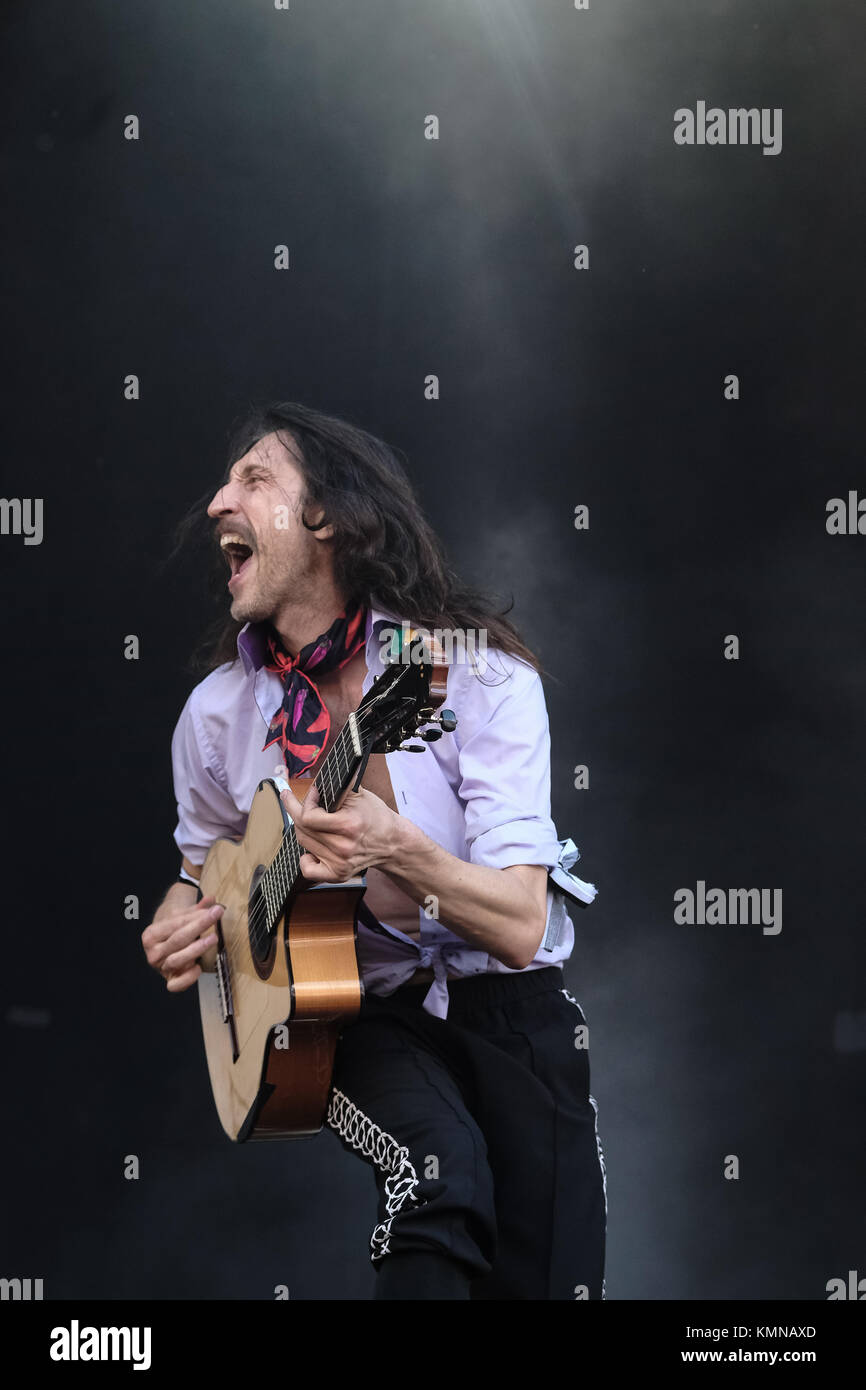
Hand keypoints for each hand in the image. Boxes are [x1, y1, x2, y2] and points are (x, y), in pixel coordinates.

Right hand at [141, 893, 223, 991]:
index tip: (215, 910)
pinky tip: (198, 967)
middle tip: (215, 918)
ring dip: (196, 949)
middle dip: (198, 927)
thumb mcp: (184, 915)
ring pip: (177, 960)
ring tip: (213, 938)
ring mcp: (161, 968)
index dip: (196, 917)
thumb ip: (198, 908)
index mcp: (151, 934)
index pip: (176, 924)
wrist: (168, 943)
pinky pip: (176, 985)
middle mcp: (153, 952)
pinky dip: (187, 978)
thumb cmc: (175, 928)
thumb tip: (211, 900)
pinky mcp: (170, 980)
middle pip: (177, 940)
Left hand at [279, 781, 399, 883]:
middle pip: (303, 829)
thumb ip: (338, 784)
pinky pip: (309, 870)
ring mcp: (340, 863)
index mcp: (349, 825)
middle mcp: (343, 847)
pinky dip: (306, 859)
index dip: (306, 802)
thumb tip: (318, 777)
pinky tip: (312, 849)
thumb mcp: (360, 794)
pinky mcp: (338, 874)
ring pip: (304, 844)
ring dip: (304, 829)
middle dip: (296, 811)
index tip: (313, 793)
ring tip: (313, 820)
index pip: (309, 817)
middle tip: (294, 800)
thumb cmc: (376, 817)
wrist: (393, 842)